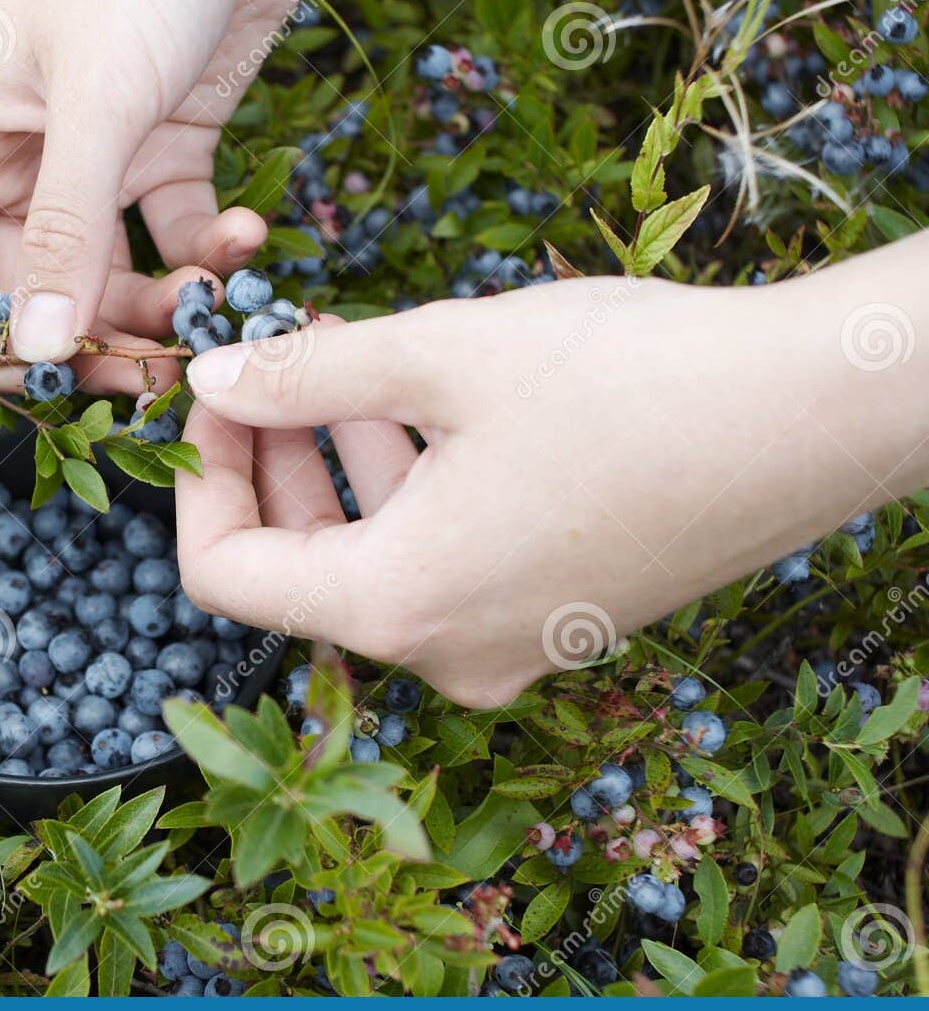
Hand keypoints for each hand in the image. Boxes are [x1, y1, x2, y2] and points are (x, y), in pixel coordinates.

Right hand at [0, 0, 317, 391]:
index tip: (25, 384)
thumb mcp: (95, 103)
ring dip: (159, 307)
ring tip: (211, 310)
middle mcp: (15, 159)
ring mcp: (93, 160)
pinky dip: (210, 254)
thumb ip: (68, 230)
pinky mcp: (164, 152)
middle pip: (30, 287)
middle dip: (86, 338)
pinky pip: (175, 234)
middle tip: (142, 379)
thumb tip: (39, 349)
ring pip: (108, 276)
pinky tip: (246, 241)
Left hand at [174, 239, 928, 707]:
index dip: (197, 480)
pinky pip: (444, 563)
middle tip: (274, 357)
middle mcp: (444, 655)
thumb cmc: (628, 379)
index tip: (210, 395)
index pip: (222, 576)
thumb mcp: (439, 356)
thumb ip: (303, 377)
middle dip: (273, 458)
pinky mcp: (556, 622)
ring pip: (375, 557)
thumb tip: (210, 381)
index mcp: (397, 606)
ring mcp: (506, 649)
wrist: (812, 414)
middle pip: (300, 568)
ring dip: (345, 460)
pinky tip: (428, 398)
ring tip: (351, 356)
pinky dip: (414, 488)